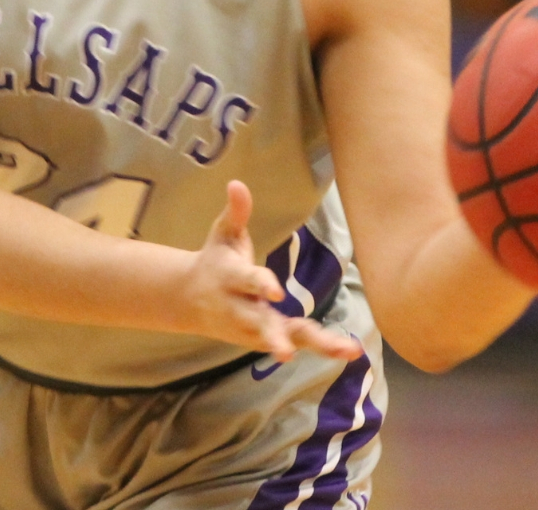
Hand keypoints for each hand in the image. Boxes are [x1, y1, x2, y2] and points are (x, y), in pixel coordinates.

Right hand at [181, 180, 362, 364]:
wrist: (189, 300)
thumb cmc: (215, 260)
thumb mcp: (222, 234)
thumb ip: (235, 213)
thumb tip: (237, 184)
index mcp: (231, 278)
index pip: (248, 282)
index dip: (261, 285)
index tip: (276, 291)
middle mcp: (241, 309)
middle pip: (261, 324)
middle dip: (275, 338)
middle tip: (288, 353)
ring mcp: (253, 329)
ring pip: (283, 338)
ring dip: (314, 345)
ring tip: (344, 350)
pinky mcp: (266, 339)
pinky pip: (296, 343)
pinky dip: (321, 348)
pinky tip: (348, 350)